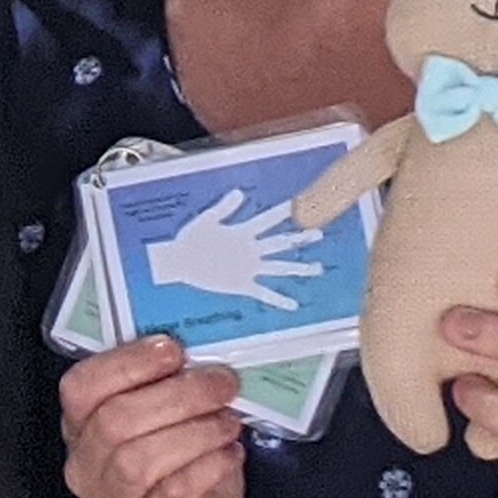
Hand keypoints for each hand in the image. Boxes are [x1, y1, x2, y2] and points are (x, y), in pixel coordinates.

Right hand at [60, 336, 245, 497]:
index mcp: (85, 430)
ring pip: (137, 459)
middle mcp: (88, 468)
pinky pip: (173, 492)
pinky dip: (207, 465)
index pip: (81, 388)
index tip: (174, 349)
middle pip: (114, 420)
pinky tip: (230, 454)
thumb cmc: (181, 483)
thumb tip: (211, 356)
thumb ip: (177, 392)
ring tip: (229, 423)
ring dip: (193, 431)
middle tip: (223, 383)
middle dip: (176, 394)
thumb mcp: (174, 428)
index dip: (126, 363)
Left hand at [142, 190, 324, 311]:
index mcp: (241, 233)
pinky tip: (292, 305)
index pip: (266, 221)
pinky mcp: (242, 285)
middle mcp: (249, 250)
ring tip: (317, 269)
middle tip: (319, 233)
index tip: (299, 204)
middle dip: (299, 239)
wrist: (177, 262)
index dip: (281, 213)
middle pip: (279, 243)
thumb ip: (222, 208)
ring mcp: (248, 268)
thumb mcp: (205, 221)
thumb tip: (239, 192)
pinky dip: (278, 299)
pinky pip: (263, 293)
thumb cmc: (188, 239)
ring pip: (278, 267)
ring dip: (297, 268)